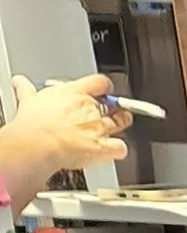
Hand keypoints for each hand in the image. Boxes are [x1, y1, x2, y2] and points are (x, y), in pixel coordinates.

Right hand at [4, 71, 127, 195]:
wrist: (38, 142)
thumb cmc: (33, 123)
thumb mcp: (29, 100)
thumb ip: (27, 90)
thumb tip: (20, 83)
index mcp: (74, 92)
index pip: (99, 82)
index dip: (105, 86)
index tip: (104, 90)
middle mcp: (90, 107)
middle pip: (113, 104)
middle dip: (115, 109)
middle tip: (112, 112)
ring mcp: (98, 126)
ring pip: (120, 122)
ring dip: (120, 125)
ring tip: (116, 128)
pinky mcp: (102, 146)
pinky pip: (120, 147)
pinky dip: (119, 149)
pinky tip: (115, 149)